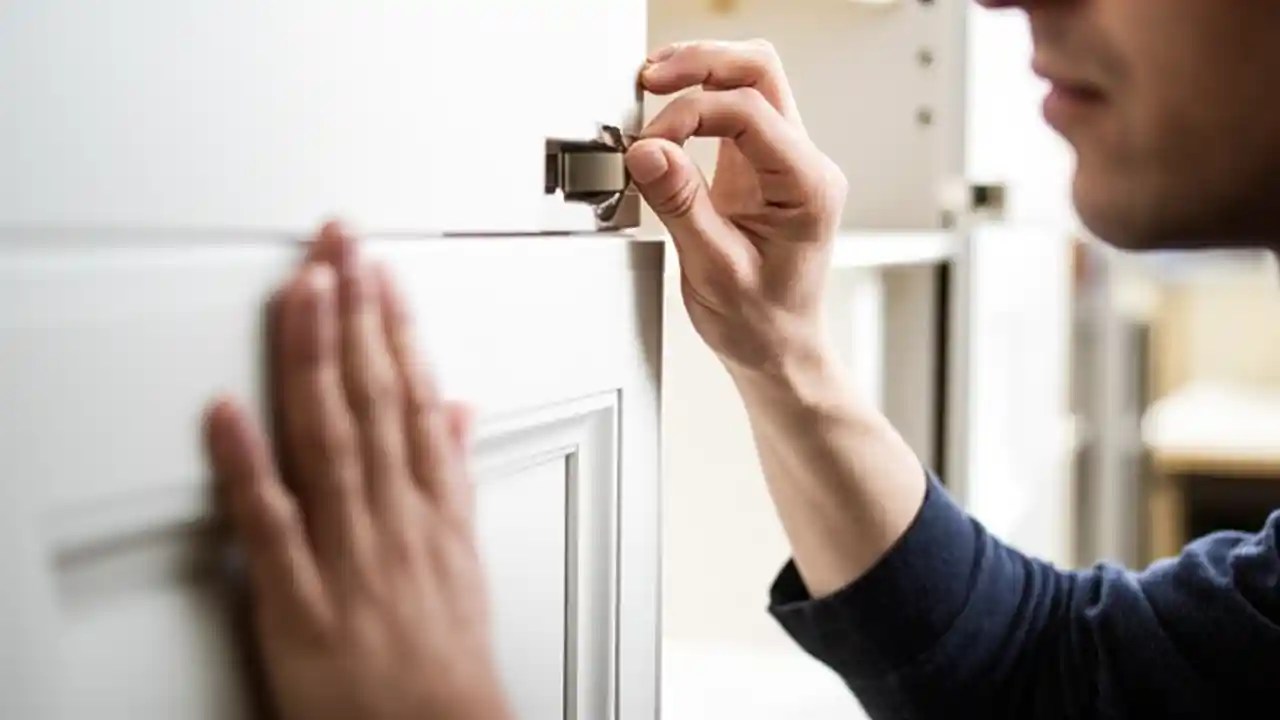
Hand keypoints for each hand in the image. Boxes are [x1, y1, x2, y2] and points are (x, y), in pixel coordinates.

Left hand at [202, 224, 510, 719]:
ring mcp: (348, 555)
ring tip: (301, 290)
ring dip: (315, 359)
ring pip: (330, 440)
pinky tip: (225, 412)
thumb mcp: (464, 556)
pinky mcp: (300, 602)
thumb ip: (452, 473)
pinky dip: (248, 468)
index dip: (396, 327)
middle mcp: (394, 519)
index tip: (380, 271)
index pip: (413, 397)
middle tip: (338, 243)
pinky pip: (270, 527)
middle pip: (374, 400)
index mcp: (433, 507)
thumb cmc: (448, 656)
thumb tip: (454, 411)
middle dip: (356, 313)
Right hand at [627, 40, 847, 377]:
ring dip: (699, 75)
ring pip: (749, 81)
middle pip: (759, 72)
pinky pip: (733, 112)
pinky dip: (696, 102)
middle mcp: (804, 164)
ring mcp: (784, 161)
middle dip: (701, 64)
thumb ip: (681, 205)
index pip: (749, 113)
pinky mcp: (760, 166)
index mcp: (808, 186)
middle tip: (651, 78)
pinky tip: (667, 114)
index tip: (649, 144)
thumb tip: (648, 152)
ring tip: (652, 86)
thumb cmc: (761, 322)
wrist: (778, 349)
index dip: (689, 115)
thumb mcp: (714, 269)